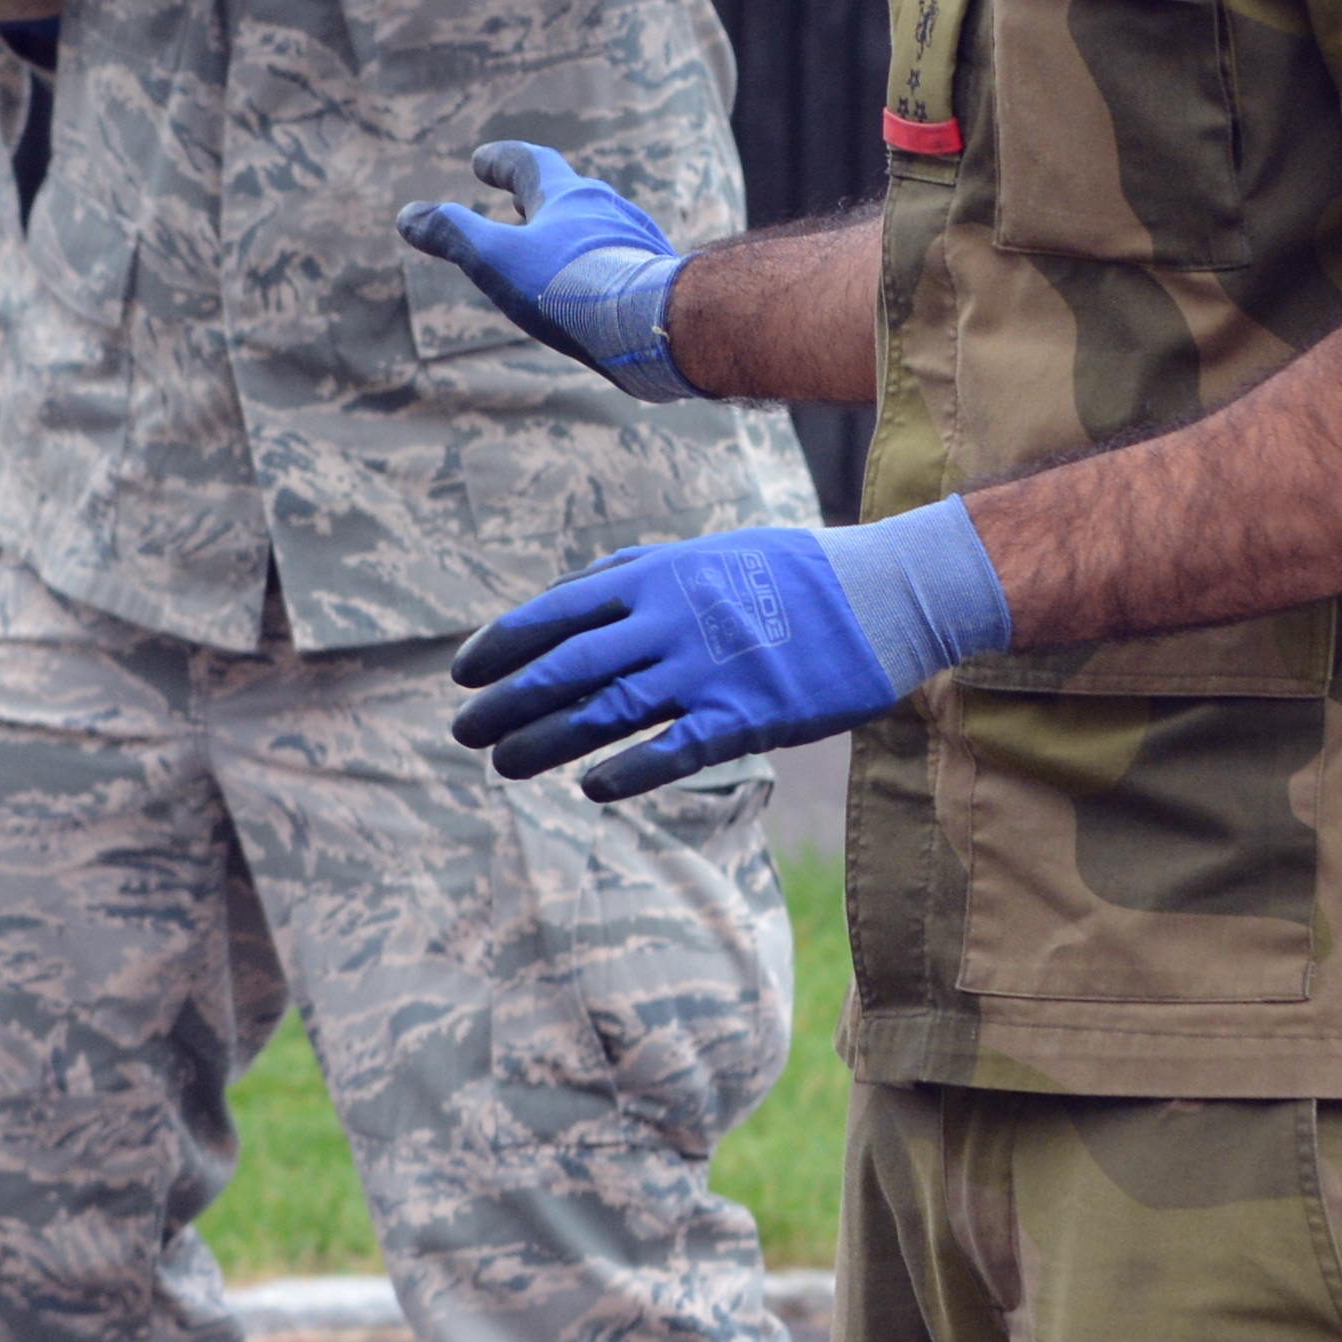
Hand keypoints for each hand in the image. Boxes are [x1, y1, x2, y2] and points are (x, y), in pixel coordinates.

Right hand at [395, 141, 696, 399]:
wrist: (659, 327)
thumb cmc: (572, 288)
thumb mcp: (496, 260)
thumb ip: (453, 235)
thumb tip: (407, 216)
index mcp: (567, 197)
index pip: (530, 163)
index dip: (502, 161)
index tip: (480, 162)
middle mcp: (607, 210)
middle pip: (569, 194)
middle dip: (538, 197)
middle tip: (515, 200)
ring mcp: (638, 242)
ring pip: (598, 227)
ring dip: (570, 232)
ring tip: (554, 247)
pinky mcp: (658, 279)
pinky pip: (621, 261)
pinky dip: (597, 265)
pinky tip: (596, 290)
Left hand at [447, 503, 1012, 799]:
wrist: (879, 596)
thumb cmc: (783, 574)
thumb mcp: (700, 553)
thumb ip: (631, 572)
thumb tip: (563, 595)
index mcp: (652, 576)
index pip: (554, 613)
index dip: (500, 646)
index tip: (461, 674)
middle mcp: (669, 621)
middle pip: (566, 667)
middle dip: (506, 701)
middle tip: (463, 730)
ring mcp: (707, 670)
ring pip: (606, 712)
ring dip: (546, 741)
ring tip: (503, 764)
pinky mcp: (748, 717)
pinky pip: (675, 750)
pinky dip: (629, 771)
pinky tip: (591, 788)